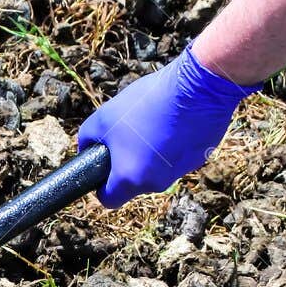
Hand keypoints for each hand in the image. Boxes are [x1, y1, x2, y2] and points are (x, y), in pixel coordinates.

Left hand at [78, 44, 260, 208]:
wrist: (197, 87)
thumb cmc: (146, 103)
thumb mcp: (103, 118)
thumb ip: (88, 140)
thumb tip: (87, 149)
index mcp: (130, 180)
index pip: (109, 200)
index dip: (102, 186)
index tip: (105, 168)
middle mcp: (155, 184)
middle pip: (134, 183)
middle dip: (128, 164)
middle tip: (129, 135)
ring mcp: (180, 173)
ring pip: (157, 170)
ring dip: (151, 153)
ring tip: (153, 122)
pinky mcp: (199, 159)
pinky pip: (177, 158)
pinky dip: (172, 145)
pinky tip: (173, 121)